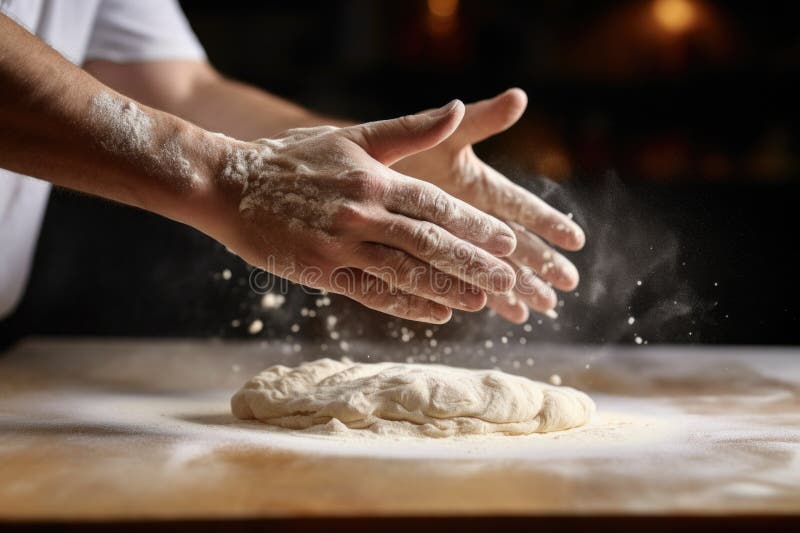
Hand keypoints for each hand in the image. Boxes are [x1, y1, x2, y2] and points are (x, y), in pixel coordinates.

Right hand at [204, 101, 517, 323]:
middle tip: (509, 280)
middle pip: (428, 243)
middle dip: (472, 263)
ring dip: (447, 289)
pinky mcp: (321, 273)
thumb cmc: (293, 159)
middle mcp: (362, 214)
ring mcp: (340, 246)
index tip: (506, 242)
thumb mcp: (352, 136)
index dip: (473, 226)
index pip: (435, 206)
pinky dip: (407, 305)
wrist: (229, 186)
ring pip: (405, 273)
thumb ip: (409, 129)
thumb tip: (459, 109)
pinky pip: (372, 294)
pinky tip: (437, 314)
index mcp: (374, 179)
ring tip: (482, 302)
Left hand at [393, 89, 585, 323]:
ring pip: (494, 264)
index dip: (547, 222)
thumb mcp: (441, 134)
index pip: (519, 205)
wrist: (349, 172)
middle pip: (514, 241)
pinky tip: (509, 314)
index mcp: (476, 183)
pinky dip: (487, 296)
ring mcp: (453, 236)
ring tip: (545, 307)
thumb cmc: (395, 145)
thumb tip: (519, 98)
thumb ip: (478, 120)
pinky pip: (464, 278)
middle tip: (570, 284)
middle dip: (542, 262)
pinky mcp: (433, 254)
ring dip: (520, 285)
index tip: (576, 240)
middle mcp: (470, 212)